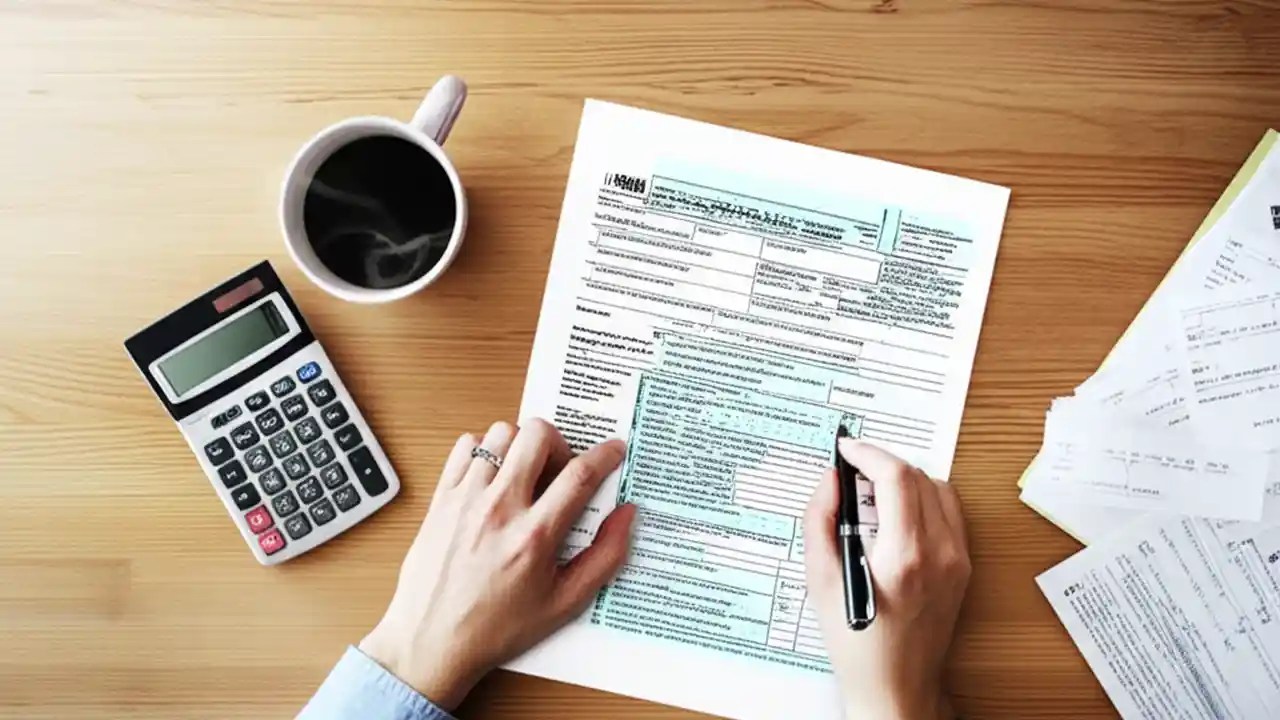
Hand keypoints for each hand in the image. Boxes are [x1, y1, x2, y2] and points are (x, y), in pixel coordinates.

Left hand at [359, 419, 635, 709]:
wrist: (432, 641)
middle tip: (561, 468)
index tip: (614, 450)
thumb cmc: (496, 627)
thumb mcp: (564, 603)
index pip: (579, 475)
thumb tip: (627, 516)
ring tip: (526, 472)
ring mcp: (466, 499)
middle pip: (538, 436)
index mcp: (534, 537)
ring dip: (522, 445)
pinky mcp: (442, 497)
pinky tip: (494, 475)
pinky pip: (466, 446)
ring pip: (502, 433)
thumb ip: (604, 557)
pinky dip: (485, 449)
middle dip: (560, 442)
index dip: (605, 455)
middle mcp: (499, 510)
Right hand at [804, 439, 970, 719]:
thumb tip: (830, 480)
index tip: (846, 449)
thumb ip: (821, 522)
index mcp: (904, 557)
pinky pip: (948, 511)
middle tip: (851, 472)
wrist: (895, 685)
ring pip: (937, 488)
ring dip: (904, 479)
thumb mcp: (821, 581)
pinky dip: (922, 499)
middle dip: (881, 463)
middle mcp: (940, 554)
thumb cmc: (855, 643)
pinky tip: (896, 514)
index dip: (867, 453)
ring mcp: (958, 559)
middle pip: (917, 476)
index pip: (896, 478)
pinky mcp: (964, 566)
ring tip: (871, 494)